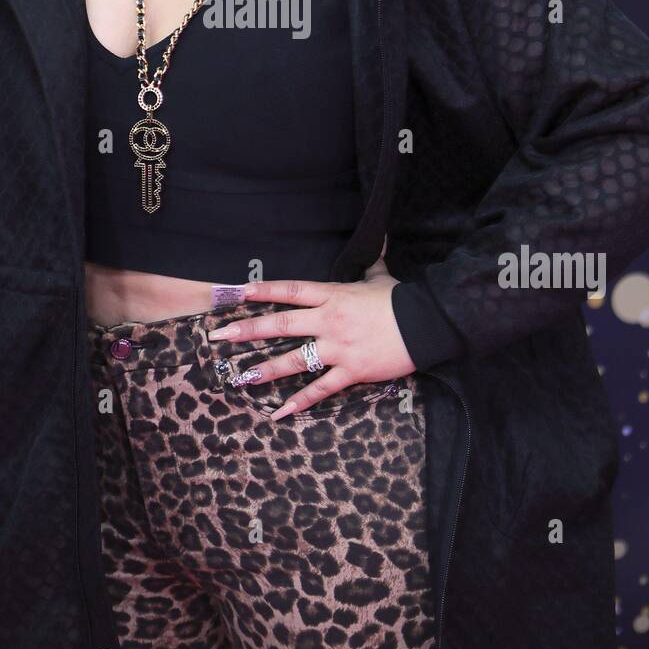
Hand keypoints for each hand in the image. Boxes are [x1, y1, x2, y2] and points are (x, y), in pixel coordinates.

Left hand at [206, 250, 416, 420]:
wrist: (427, 323)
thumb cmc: (402, 299)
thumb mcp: (381, 276)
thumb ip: (372, 261)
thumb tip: (380, 237)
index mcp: (333, 295)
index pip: (290, 290)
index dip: (262, 290)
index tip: (236, 291)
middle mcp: (329, 320)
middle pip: (281, 324)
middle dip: (248, 330)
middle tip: (221, 336)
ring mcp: (338, 347)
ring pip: (294, 359)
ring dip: (265, 369)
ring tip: (241, 377)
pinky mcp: (351, 371)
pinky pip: (321, 389)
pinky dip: (300, 402)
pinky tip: (280, 412)